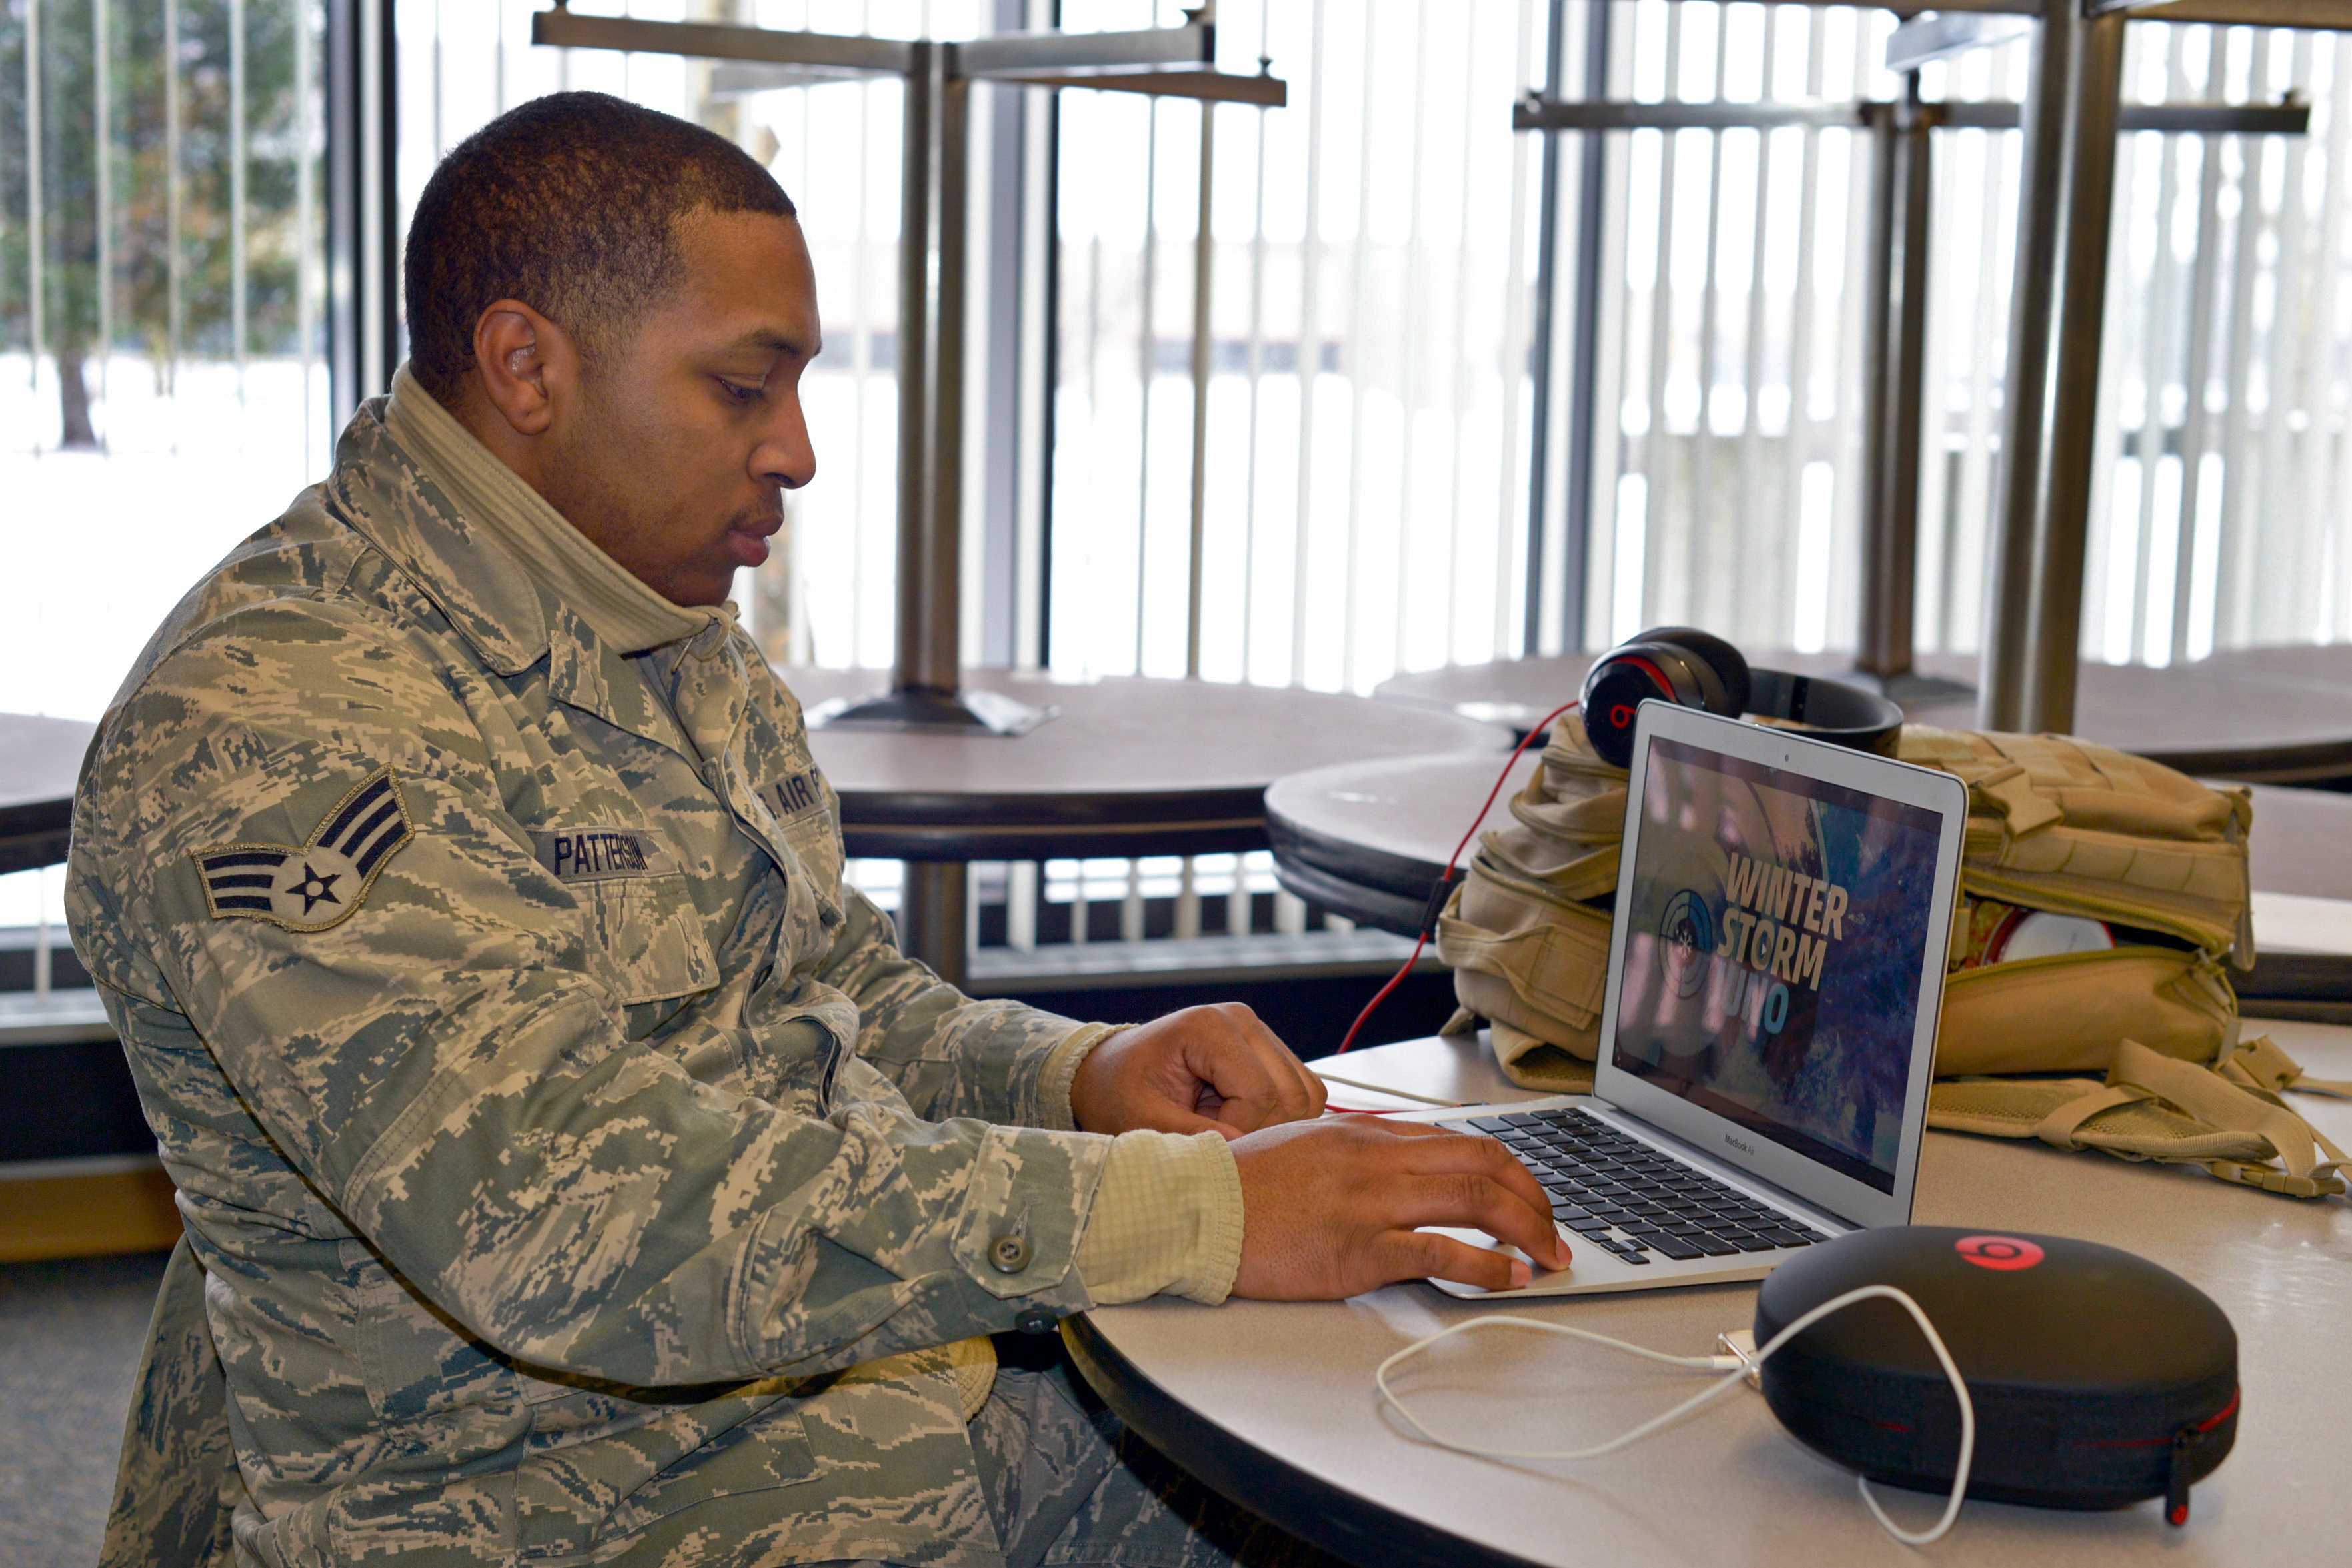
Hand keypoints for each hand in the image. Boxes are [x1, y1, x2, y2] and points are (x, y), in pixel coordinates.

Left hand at [1068, 1003, 1326, 1137]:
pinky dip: (1279, 1117)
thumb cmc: (1119, 1091)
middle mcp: (1243, 1020)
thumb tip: (1239, 1149)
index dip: (1239, 1131)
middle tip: (1218, 1139)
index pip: (1259, 1093)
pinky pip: (1302, 1092)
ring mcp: (1260, 1032)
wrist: (1111, 1072)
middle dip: (1260, 1130)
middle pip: (1291, 1094)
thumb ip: (1188, 1134)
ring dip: (1272, 1124)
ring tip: (1224, 1127)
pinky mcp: (1269, 1050)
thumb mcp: (1140, 1118)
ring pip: (1306, 1095)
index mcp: (1210, 1026)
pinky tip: (1238, 1120)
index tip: (1204, 1143)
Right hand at [1228, 1116, 1571, 1297]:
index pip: (1463, 1141)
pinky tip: (1508, 1279)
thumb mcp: (1307, 1147)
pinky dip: (1486, 1267)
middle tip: (1555, 1230)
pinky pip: (1440, 1252)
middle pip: (1484, 1164)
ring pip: (1475, 1200)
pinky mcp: (1358, 1250)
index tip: (1530, 1196)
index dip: (1511, 1169)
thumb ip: (1357, 1155)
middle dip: (1534, 1198)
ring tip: (1549, 1257)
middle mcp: (1378, 1160)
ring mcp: (1371, 1203)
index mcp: (1368, 1136)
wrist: (1195, 1207)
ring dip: (1526, 1230)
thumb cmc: (1241, 1185)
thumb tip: (1401, 1167)